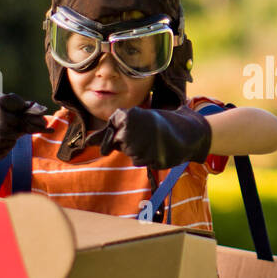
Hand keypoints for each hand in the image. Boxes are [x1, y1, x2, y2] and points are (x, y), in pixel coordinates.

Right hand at [0, 93, 49, 168]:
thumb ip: (19, 106)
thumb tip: (42, 110)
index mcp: (0, 102)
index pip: (24, 105)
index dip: (30, 108)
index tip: (37, 111)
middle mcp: (1, 117)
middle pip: (27, 121)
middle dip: (34, 123)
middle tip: (33, 124)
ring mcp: (0, 133)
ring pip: (20, 133)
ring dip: (17, 133)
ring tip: (2, 131)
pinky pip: (13, 144)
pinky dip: (9, 142)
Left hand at [84, 105, 211, 168]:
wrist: (189, 130)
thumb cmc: (160, 123)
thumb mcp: (135, 120)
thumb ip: (110, 131)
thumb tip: (87, 143)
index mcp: (126, 115)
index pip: (111, 131)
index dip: (124, 130)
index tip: (137, 127)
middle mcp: (129, 131)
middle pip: (120, 144)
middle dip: (131, 141)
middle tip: (148, 133)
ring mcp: (139, 146)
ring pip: (130, 154)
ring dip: (141, 149)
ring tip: (155, 139)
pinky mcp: (149, 159)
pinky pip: (141, 162)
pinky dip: (149, 156)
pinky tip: (159, 148)